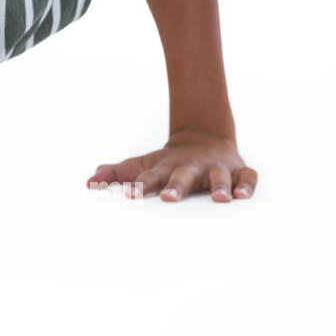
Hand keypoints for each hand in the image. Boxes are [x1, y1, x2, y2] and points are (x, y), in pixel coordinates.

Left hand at [86, 128, 255, 201]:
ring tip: (218, 199)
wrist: (203, 136)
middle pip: (183, 177)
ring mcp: (215, 168)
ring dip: (218, 186)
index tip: (128, 196)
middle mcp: (190, 168)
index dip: (139, 186)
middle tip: (169, 199)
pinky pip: (247, 177)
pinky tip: (242, 196)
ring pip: (218, 176)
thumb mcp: (142, 165)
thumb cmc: (168, 161)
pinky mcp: (237, 170)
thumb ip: (117, 174)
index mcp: (167, 168)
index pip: (151, 177)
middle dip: (176, 187)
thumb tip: (89, 182)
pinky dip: (246, 185)